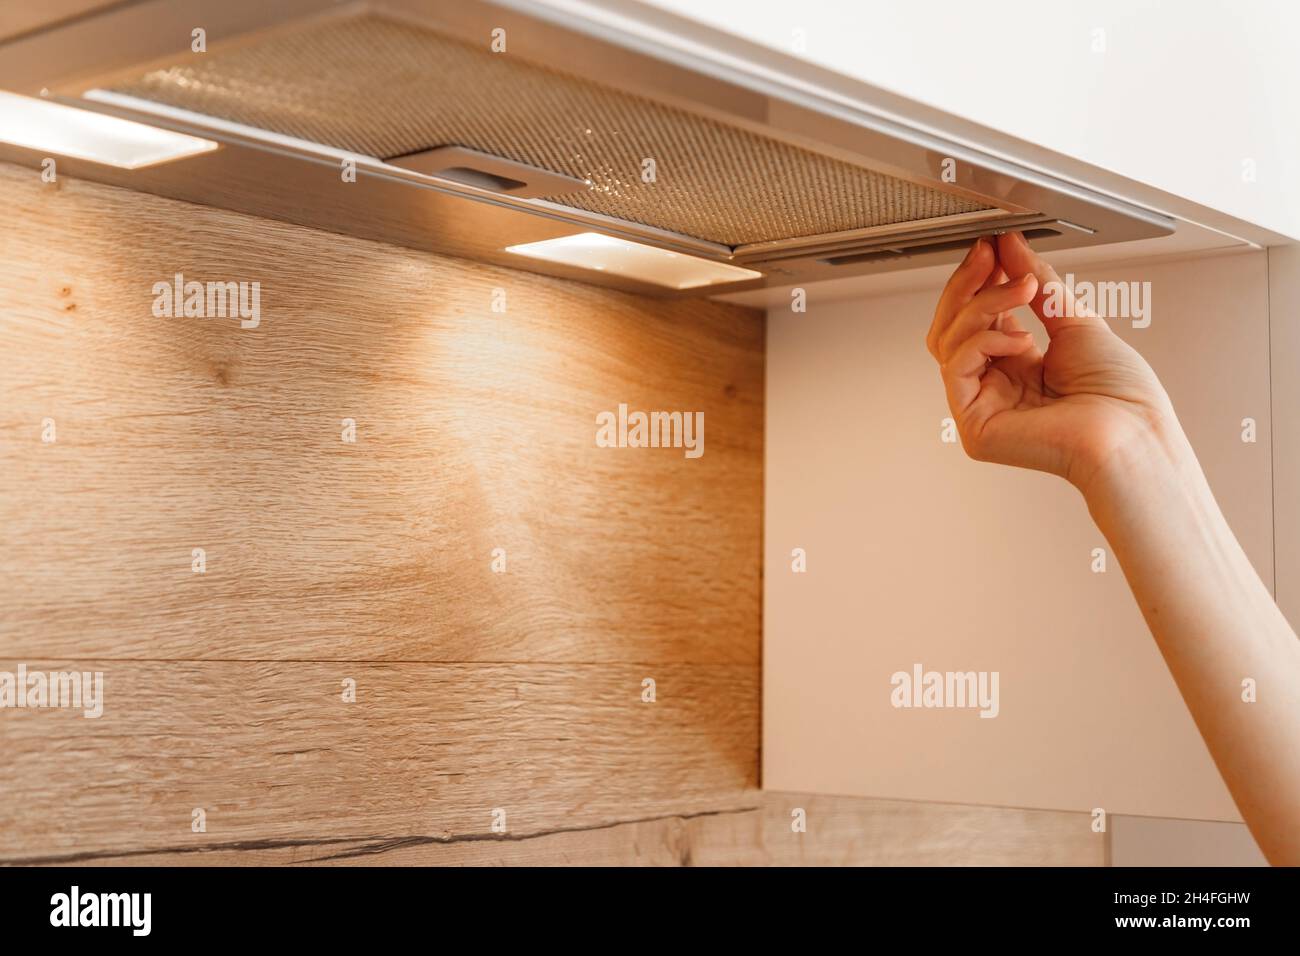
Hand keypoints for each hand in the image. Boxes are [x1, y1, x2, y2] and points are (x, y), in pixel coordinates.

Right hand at [926, 231, 1177, 495]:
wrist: (1134, 434)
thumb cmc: (1121, 396)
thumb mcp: (1074, 319)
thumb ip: (1036, 282)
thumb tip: (1009, 248)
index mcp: (1017, 366)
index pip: (975, 319)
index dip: (978, 281)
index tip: (989, 248)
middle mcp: (994, 387)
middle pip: (950, 329)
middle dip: (967, 287)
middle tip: (987, 256)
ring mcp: (981, 407)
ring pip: (949, 343)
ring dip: (982, 305)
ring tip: (1020, 290)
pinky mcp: (975, 426)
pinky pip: (958, 367)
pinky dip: (984, 340)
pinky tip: (1020, 339)